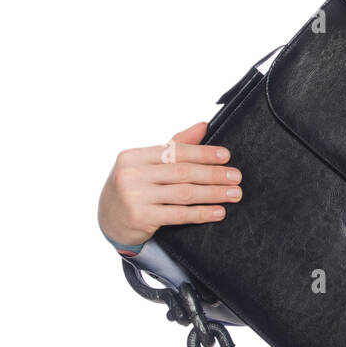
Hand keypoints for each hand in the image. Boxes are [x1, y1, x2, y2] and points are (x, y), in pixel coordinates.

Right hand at [97, 121, 242, 247]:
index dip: (202, 153)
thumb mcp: (146, 164)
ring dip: (213, 193)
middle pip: (182, 172)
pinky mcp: (140, 218)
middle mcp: (131, 175)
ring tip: (234, 193)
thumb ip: (173, 146)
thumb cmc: (133, 187)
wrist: (109, 220)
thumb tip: (203, 126)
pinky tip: (218, 212)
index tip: (226, 156)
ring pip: (183, 193)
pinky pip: (179, 215)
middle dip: (213, 174)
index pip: (174, 151)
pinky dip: (201, 213)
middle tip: (236, 177)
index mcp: (133, 156)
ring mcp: (134, 197)